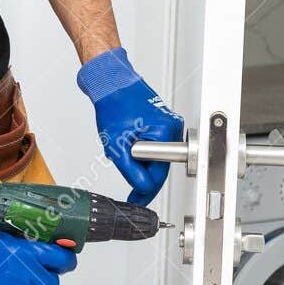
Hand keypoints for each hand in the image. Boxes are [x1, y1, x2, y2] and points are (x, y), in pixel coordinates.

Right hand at [0, 215, 77, 284]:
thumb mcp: (1, 236)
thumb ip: (22, 245)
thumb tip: (36, 249)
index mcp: (28, 252)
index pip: (63, 260)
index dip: (66, 263)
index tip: (64, 264)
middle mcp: (28, 275)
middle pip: (52, 283)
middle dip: (44, 281)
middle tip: (32, 278)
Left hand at [77, 47, 184, 205]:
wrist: (111, 83)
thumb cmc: (114, 104)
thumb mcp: (117, 144)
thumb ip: (131, 170)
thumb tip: (142, 187)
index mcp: (164, 132)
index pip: (159, 173)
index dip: (146, 190)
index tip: (137, 201)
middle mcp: (172, 128)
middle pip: (160, 165)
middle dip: (142, 173)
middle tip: (128, 183)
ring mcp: (169, 125)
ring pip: (156, 157)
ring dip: (140, 161)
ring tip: (122, 149)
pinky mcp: (163, 123)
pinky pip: (155, 146)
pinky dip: (141, 151)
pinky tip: (128, 142)